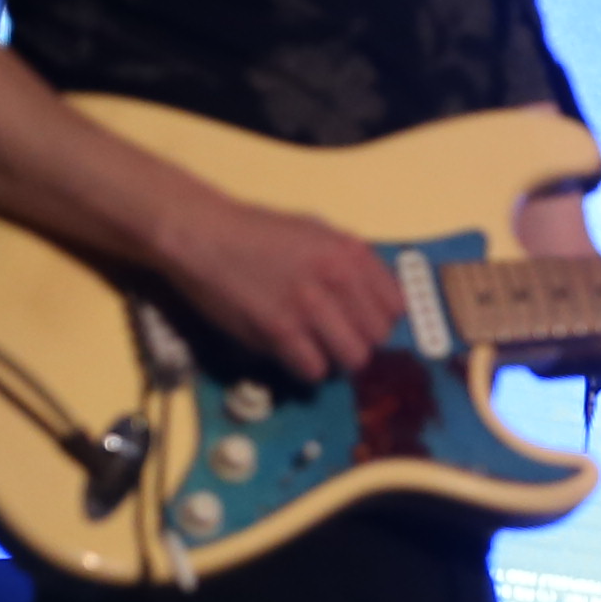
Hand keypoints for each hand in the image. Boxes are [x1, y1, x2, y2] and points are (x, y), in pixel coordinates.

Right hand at [156, 188, 397, 385]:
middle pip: (377, 338)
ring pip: (352, 359)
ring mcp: (308, 306)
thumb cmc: (258, 232)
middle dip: (359, 340)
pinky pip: (314, 370)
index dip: (379, 318)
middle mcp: (336, 278)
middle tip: (336, 337)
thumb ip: (350, 261)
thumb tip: (379, 295)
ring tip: (315, 346)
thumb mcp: (316, 231)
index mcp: (349, 252)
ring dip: (336, 358)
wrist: (204, 235)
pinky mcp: (279, 331)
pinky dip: (306, 367)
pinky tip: (292, 351)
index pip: (396, 307)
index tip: (361, 321)